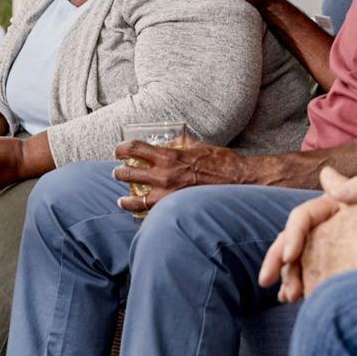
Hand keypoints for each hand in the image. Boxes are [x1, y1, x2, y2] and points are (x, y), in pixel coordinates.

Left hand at [112, 137, 249, 214]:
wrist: (239, 182)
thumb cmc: (222, 163)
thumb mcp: (199, 145)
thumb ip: (181, 142)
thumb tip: (171, 140)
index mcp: (169, 156)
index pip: (135, 149)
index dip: (122, 148)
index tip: (118, 150)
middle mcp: (164, 176)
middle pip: (128, 173)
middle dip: (119, 172)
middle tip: (117, 172)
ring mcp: (168, 195)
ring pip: (135, 200)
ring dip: (125, 199)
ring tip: (122, 200)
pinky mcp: (175, 209)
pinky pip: (152, 213)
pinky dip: (144, 214)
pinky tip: (142, 215)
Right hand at [260, 167, 356, 300]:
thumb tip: (327, 177)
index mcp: (329, 206)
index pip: (300, 218)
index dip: (290, 236)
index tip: (291, 256)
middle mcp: (323, 226)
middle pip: (291, 241)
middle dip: (277, 261)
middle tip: (266, 280)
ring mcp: (326, 246)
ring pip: (298, 262)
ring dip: (288, 278)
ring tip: (285, 297)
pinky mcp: (332, 265)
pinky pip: (310, 275)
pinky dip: (301, 287)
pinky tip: (296, 302)